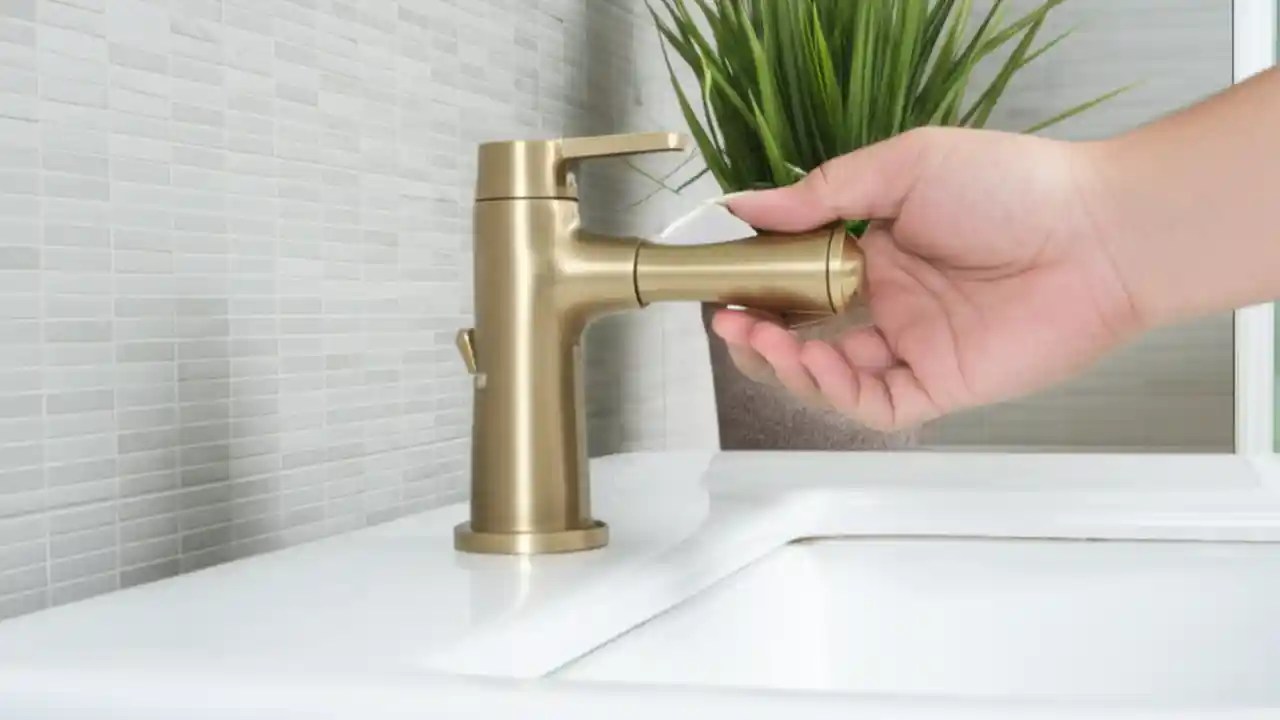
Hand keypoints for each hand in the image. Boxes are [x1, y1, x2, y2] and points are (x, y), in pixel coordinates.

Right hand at [713, 127, 1140, 430]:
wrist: (1098, 231)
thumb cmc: (1015, 185)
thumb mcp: (904, 168)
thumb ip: (823, 193)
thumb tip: (745, 204)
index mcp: (882, 250)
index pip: (803, 277)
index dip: (760, 284)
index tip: (724, 278)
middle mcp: (894, 302)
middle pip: (807, 333)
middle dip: (758, 332)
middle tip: (726, 319)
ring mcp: (916, 346)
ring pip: (831, 376)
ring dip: (784, 363)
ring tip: (752, 336)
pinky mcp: (942, 383)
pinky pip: (874, 403)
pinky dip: (833, 391)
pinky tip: (810, 361)